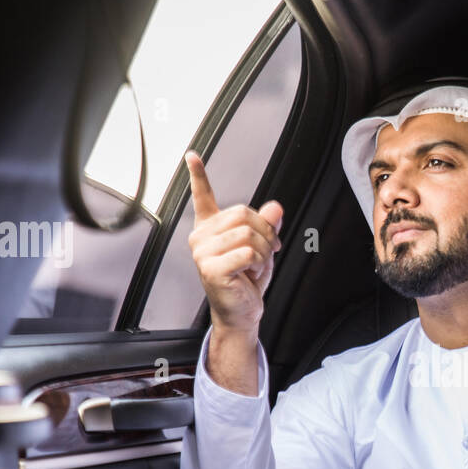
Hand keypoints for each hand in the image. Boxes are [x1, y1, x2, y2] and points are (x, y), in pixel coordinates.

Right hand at [185, 151, 283, 334]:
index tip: (192, 156)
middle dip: (266, 232)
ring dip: (264, 250)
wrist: (242, 312)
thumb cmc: (247, 281)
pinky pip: (248, 253)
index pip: (202, 196)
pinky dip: (259, 263)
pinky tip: (250, 273)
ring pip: (248, 233)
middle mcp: (202, 236)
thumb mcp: (262, 247)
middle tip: (268, 250)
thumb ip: (267, 225)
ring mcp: (202, 252)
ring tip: (256, 264)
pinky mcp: (210, 268)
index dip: (198, 174)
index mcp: (210, 228)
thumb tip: (275, 207)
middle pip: (243, 213)